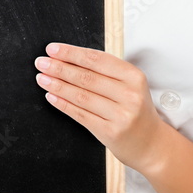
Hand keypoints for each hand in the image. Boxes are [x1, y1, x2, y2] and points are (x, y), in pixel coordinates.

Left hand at [34, 42, 167, 175]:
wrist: (151, 144)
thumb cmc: (135, 109)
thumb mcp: (129, 85)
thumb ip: (104, 71)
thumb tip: (68, 58)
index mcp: (134, 76)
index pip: (97, 59)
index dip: (72, 53)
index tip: (53, 49)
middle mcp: (129, 94)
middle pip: (86, 77)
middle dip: (60, 68)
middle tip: (41, 62)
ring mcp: (121, 115)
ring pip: (81, 96)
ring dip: (57, 85)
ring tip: (42, 78)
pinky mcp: (110, 132)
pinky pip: (81, 115)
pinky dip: (63, 104)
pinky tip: (51, 96)